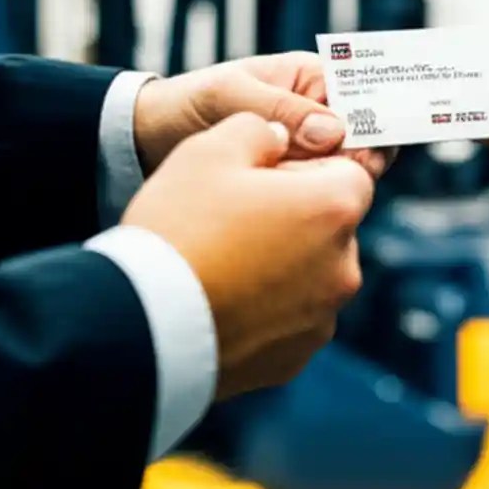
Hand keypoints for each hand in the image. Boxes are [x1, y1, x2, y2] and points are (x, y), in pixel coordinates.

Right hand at [121, 113, 373, 398]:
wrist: (140, 324)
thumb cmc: (179, 229)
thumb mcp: (209, 150)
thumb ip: (258, 129)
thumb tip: (280, 137)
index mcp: (335, 211)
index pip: (348, 174)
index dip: (305, 169)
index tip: (262, 178)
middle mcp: (343, 270)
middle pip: (330, 229)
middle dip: (295, 219)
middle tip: (234, 221)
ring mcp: (321, 320)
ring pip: (311, 277)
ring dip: (281, 267)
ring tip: (222, 265)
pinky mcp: (294, 359)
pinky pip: (288, 322)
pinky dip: (265, 312)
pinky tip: (221, 302)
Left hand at [132, 52, 393, 177]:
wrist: (146, 142)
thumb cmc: (187, 104)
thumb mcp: (228, 97)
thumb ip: (279, 111)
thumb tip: (336, 131)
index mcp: (311, 79)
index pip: (365, 90)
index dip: (383, 112)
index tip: (388, 136)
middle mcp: (318, 115)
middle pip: (367, 135)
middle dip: (367, 153)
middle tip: (355, 171)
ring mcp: (308, 152)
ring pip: (348, 169)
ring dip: (342, 181)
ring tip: (321, 189)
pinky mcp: (293, 184)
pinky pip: (320, 193)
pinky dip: (318, 202)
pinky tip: (305, 210)